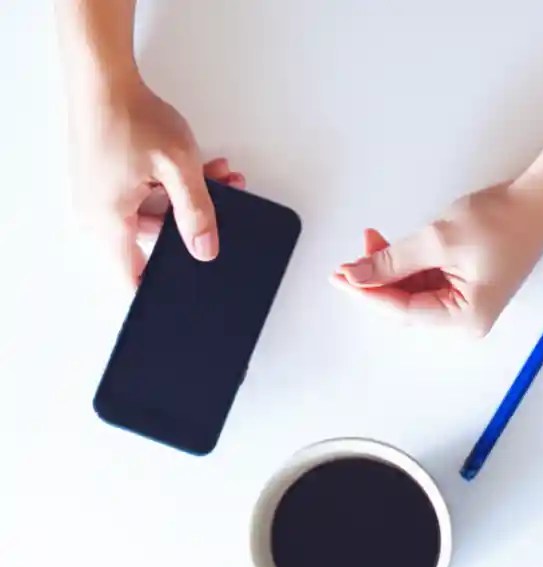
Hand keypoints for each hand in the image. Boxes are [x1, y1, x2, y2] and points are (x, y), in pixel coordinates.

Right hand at [67, 80, 244, 284]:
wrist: (103, 77)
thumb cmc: (129, 116)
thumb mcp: (178, 167)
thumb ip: (197, 213)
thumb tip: (206, 250)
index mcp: (108, 223)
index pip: (133, 279)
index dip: (161, 288)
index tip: (188, 290)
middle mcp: (97, 216)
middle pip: (154, 240)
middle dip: (193, 222)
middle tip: (224, 202)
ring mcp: (100, 198)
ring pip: (155, 214)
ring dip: (189, 198)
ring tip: (221, 178)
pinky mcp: (106, 182)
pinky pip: (145, 196)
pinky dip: (172, 185)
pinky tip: (202, 169)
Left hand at [332, 178, 542, 335]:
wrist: (539, 201)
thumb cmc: (503, 222)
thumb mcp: (438, 240)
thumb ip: (392, 262)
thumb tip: (354, 276)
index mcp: (466, 318)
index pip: (403, 311)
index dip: (367, 293)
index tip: (340, 276)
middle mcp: (467, 319)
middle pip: (405, 306)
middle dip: (376, 281)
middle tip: (349, 259)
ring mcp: (468, 303)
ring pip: (412, 292)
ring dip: (389, 269)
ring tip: (372, 240)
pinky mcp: (467, 286)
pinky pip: (426, 281)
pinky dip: (406, 264)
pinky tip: (389, 246)